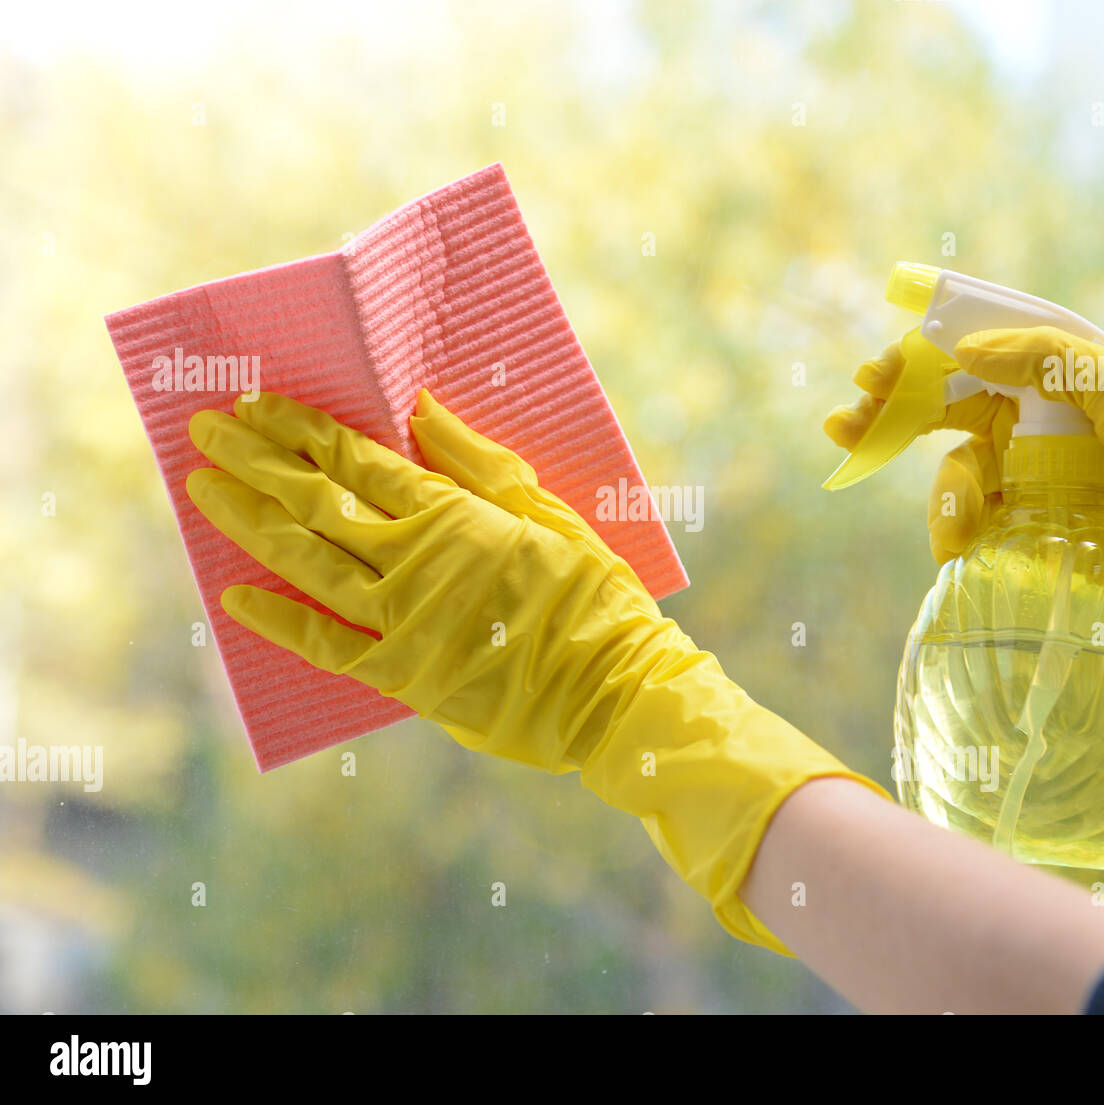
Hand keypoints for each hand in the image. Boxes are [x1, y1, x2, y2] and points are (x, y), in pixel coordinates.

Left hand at [188, 390, 889, 951]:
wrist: (612, 689)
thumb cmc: (593, 593)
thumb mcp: (547, 511)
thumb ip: (478, 462)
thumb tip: (419, 408)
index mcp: (452, 515)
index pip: (356, 460)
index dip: (300, 429)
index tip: (257, 404)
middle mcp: (412, 562)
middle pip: (315, 501)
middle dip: (255, 461)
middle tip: (206, 429)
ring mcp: (400, 622)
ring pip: (305, 562)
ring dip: (249, 522)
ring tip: (203, 488)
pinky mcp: (400, 676)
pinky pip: (325, 646)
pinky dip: (278, 623)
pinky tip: (236, 599)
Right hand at [825, 325, 1103, 742]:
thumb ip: (1050, 359)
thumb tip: (968, 349)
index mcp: (1061, 380)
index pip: (974, 357)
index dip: (918, 361)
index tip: (873, 377)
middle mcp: (1040, 422)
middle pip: (948, 407)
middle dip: (893, 415)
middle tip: (845, 425)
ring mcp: (1030, 476)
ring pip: (956, 474)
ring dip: (944, 499)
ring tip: (954, 535)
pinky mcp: (1025, 527)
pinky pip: (970, 522)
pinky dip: (956, 534)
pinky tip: (961, 550)